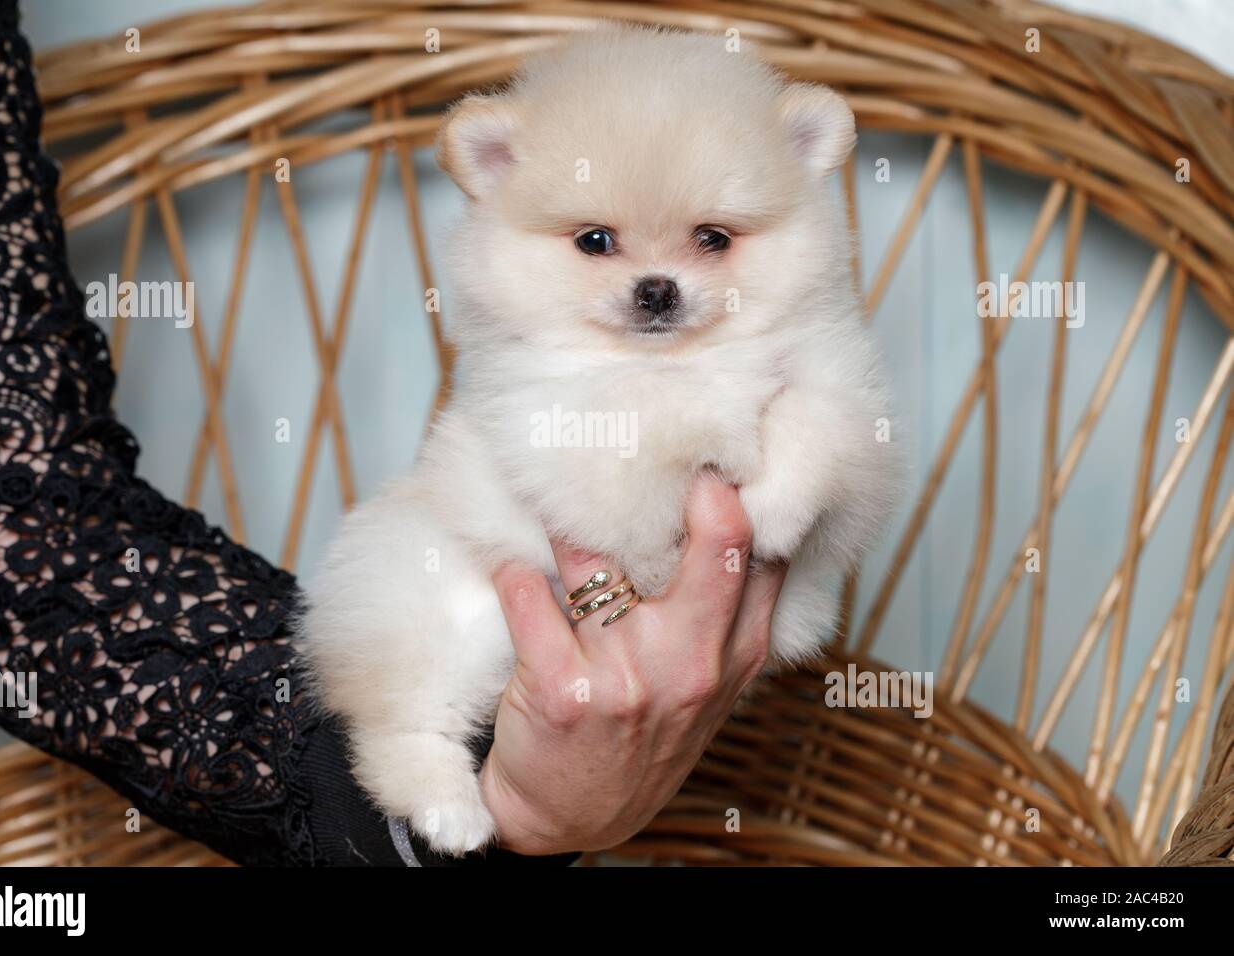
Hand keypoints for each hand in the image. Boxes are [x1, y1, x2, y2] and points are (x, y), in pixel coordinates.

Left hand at [480, 473, 787, 854]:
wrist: (570, 816)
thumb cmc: (640, 734)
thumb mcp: (708, 683)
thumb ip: (724, 610)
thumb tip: (729, 505)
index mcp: (737, 653)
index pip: (761, 551)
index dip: (741, 487)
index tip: (707, 444)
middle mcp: (692, 662)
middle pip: (715, 539)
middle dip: (682, 477)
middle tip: (636, 439)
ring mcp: (629, 677)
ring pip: (598, 552)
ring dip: (567, 516)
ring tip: (552, 493)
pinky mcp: (563, 689)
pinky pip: (528, 592)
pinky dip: (512, 569)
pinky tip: (511, 566)